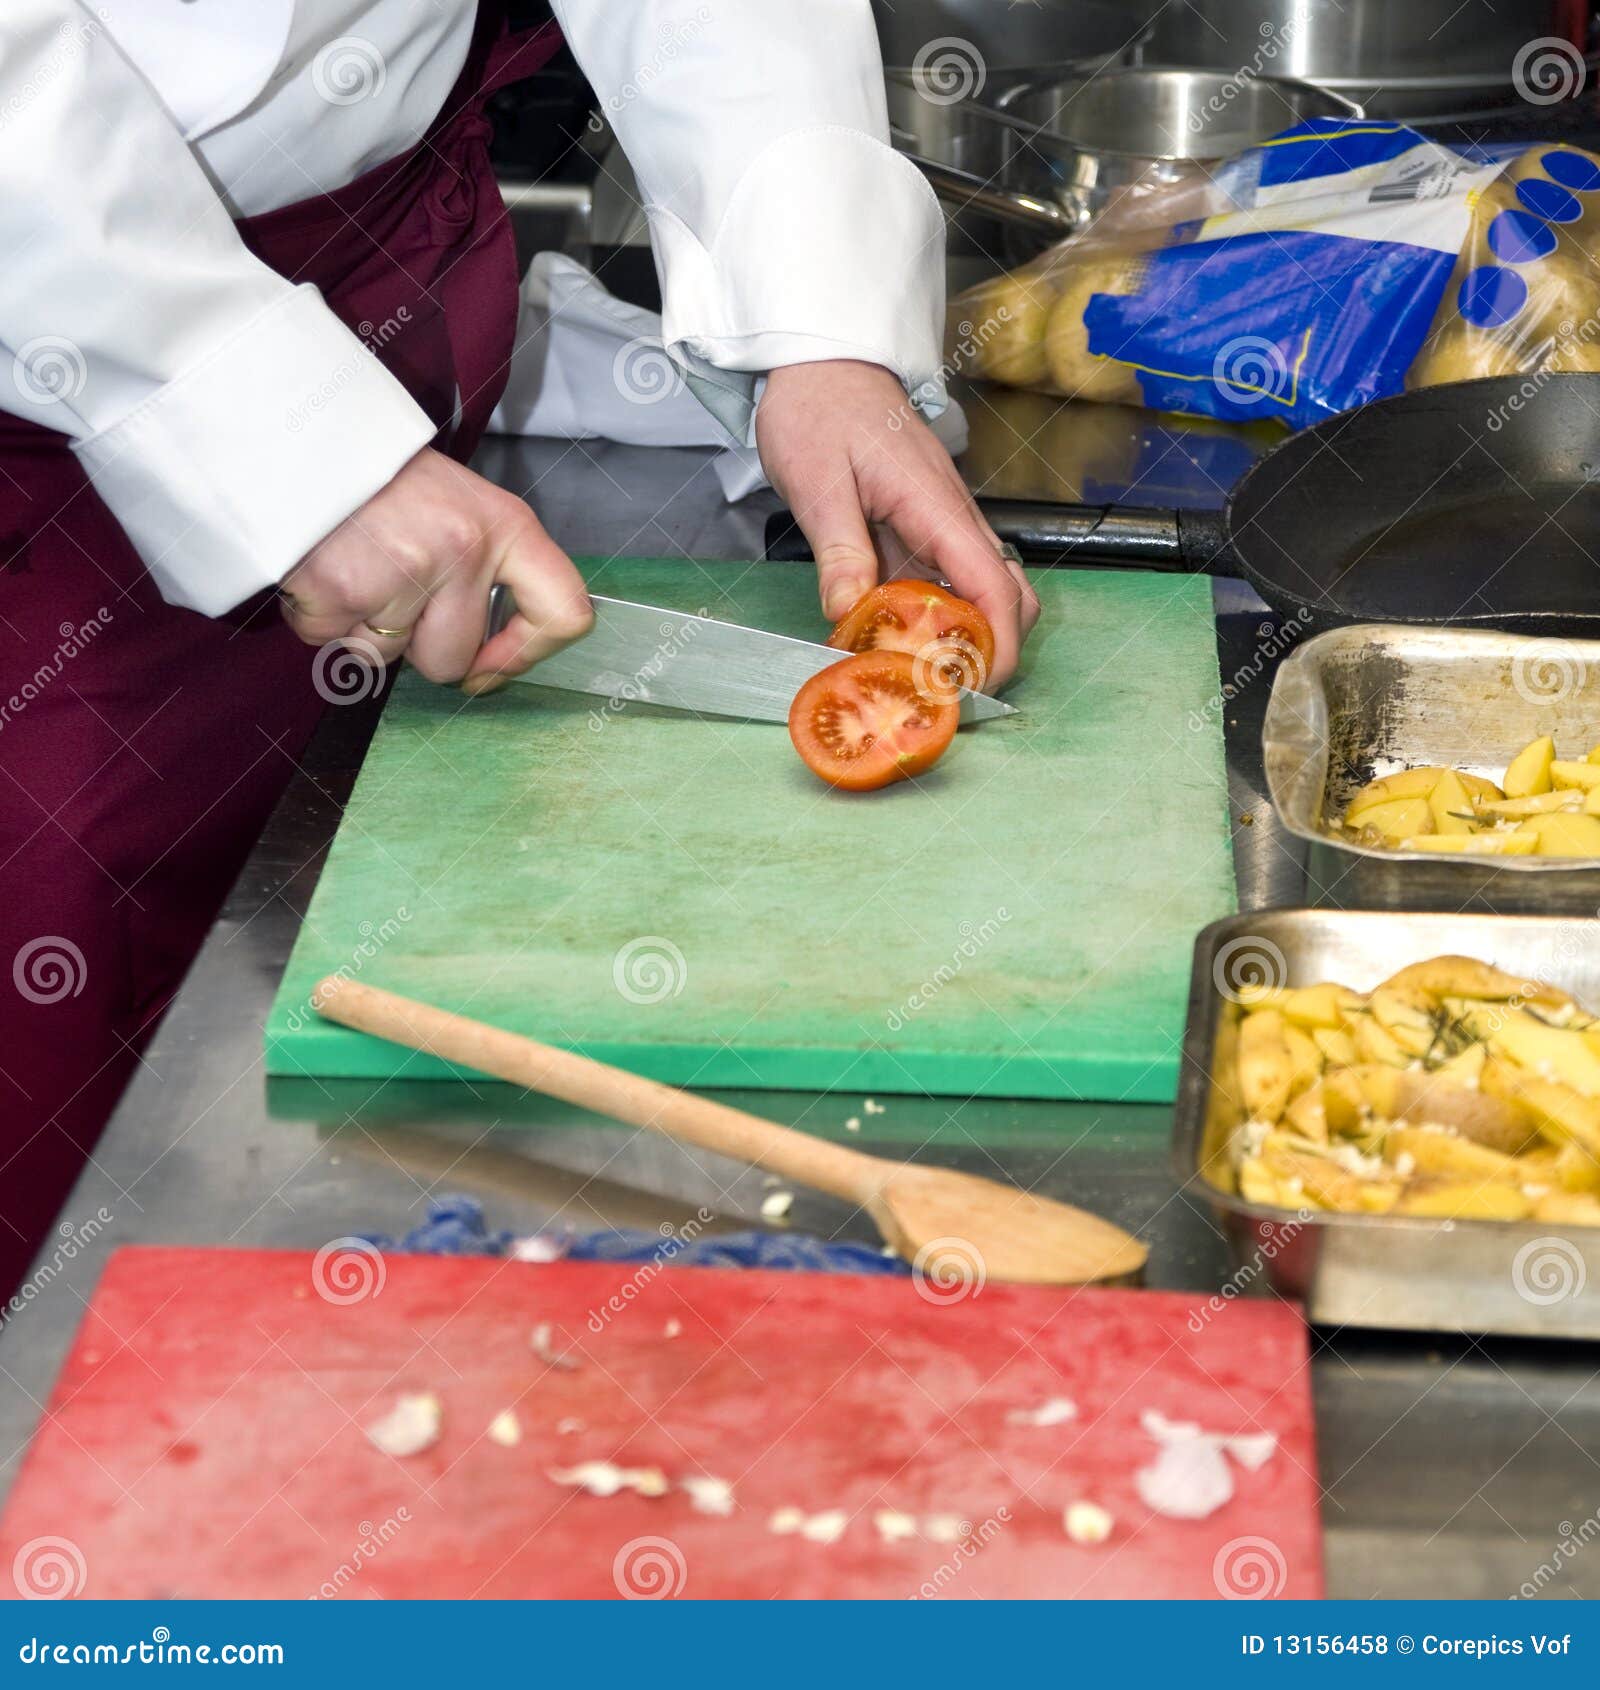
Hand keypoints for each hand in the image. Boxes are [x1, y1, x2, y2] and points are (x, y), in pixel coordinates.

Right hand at [279, 447, 592, 690]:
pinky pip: (331, 640)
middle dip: (414, 642)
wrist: (297, 432)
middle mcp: (464, 548)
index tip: (492, 664)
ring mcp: (405, 569)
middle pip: (452, 659)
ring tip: (355, 564)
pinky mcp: (342, 588)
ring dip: (362, 627)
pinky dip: (320, 617)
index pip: (562, 611)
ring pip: (386, 657)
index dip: (528, 653)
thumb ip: (484, 571)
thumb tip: (484, 663)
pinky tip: (323, 566)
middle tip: (389, 581)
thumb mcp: (459, 506)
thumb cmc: (380, 479)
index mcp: (505, 527)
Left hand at [755, 359, 1038, 686]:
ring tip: (920, 670)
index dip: (998, 642)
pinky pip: (948, 580)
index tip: (978, 683)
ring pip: (984, 590)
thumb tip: (849, 612)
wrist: (823, 362)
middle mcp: (953, 518)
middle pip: (1010, 594)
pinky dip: (938, 616)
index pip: (994, 585)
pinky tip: (899, 636)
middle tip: (946, 688)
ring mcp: (943, 523)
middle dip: (995, 647)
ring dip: (966, 635)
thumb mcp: (816, 479)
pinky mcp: (925, 527)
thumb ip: (839, 548)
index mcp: (935, 506)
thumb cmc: (820, 408)